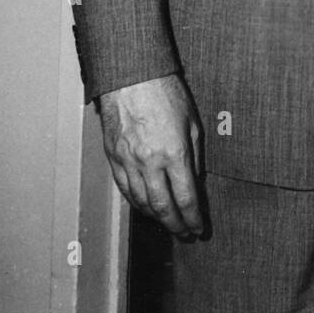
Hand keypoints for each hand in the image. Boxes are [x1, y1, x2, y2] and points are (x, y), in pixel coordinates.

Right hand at [98, 73, 205, 239]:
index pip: (186, 198)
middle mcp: (150, 162)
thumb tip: (195, 182)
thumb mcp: (192, 123)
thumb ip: (194, 156)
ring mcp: (128, 162)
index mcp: (175, 153)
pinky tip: (146, 207)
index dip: (194, 219)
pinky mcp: (113, 158)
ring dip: (156, 218)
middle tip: (185, 235)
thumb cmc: (165, 94)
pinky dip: (137, 204)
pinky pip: (125, 190)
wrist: (131, 77)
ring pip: (142, 203)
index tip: (199, 228)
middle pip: (163, 208)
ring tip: (168, 223)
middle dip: (176, 226)